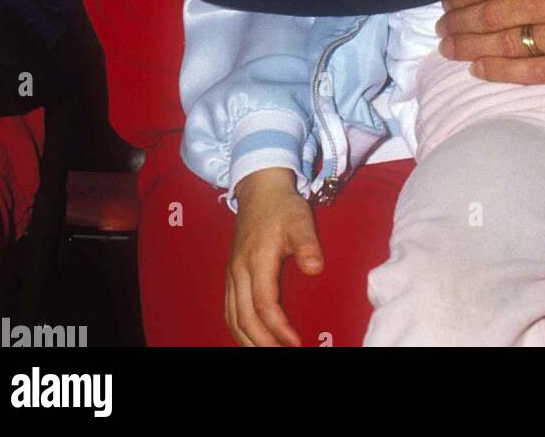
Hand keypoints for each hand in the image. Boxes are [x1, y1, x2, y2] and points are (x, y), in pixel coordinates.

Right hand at [225, 167, 322, 347]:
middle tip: (285, 354)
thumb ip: (308, 244)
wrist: (259, 190)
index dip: (279, 328)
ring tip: (270, 351)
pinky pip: (230, 310)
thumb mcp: (300, 219)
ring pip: (233, 318)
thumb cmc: (282, 207)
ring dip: (249, 340)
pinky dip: (239, 329)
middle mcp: (239, 272)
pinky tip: (253, 338)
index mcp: (256, 260)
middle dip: (263, 343)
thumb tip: (315, 269)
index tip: (296, 342)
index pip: (264, 304)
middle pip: (245, 318)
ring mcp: (232, 274)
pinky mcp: (232, 275)